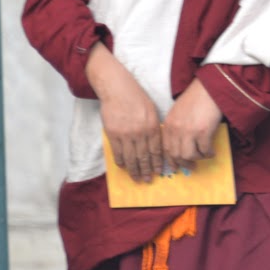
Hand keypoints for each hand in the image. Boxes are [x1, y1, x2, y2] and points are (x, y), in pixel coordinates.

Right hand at [85, 43, 162, 183]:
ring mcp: (126, 134)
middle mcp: (140, 132)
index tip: (157, 172)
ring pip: (131, 158)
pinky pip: (117, 152)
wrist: (117, 89)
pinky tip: (124, 167)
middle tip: (147, 181)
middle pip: (143, 157)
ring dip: (134, 170)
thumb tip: (155, 144)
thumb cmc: (136, 98)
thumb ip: (154, 128)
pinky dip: (121, 161)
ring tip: (136, 179)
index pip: (156, 151)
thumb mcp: (152, 111)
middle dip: (146, 171)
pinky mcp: (113, 134)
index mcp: (152, 127)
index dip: (156, 163)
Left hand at [162, 78, 224, 172]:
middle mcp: (176, 130)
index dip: (171, 160)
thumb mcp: (178, 112)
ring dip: (197, 158)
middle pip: (176, 155)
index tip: (176, 166)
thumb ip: (175, 127)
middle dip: (184, 163)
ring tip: (203, 156)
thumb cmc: (195, 98)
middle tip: (191, 166)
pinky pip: (204, 150)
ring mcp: (189, 131)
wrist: (209, 87)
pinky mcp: (203, 132)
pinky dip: (208, 153)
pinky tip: (211, 151)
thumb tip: (180, 143)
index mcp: (168, 124)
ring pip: (189, 155)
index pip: (166, 148)